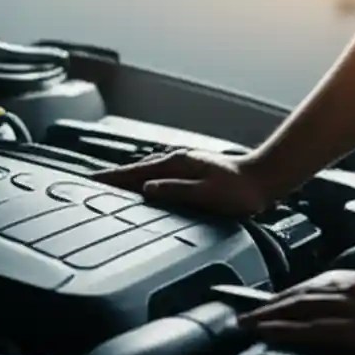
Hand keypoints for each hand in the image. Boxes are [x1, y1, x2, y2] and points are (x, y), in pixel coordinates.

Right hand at [90, 149, 276, 216]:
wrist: (263, 179)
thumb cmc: (240, 191)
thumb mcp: (207, 193)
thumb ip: (176, 191)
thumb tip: (147, 190)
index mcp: (177, 164)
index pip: (135, 173)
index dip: (112, 179)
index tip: (90, 182)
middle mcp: (177, 160)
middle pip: (136, 170)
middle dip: (113, 178)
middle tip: (90, 186)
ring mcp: (183, 164)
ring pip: (146, 172)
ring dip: (127, 179)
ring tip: (109, 187)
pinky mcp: (189, 171)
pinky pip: (157, 176)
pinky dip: (142, 180)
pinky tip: (141, 187)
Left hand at [238, 265, 354, 354]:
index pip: (323, 281)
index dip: (296, 291)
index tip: (278, 297)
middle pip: (304, 293)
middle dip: (274, 302)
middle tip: (247, 309)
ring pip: (301, 308)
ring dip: (269, 314)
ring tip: (246, 321)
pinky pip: (312, 329)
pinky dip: (284, 328)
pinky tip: (265, 331)